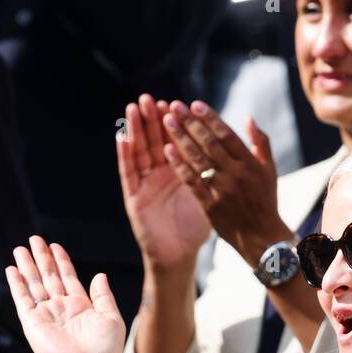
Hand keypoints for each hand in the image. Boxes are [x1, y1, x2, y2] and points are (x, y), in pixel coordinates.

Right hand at [6, 236, 125, 352]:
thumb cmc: (104, 351)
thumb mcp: (111, 318)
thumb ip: (103, 296)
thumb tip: (100, 275)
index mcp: (81, 307)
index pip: (68, 278)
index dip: (61, 261)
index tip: (55, 246)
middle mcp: (62, 309)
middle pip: (49, 277)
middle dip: (41, 258)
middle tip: (34, 239)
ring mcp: (46, 315)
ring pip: (34, 284)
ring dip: (27, 266)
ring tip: (20, 248)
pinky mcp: (32, 322)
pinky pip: (22, 299)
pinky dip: (17, 284)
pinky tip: (12, 269)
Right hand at [117, 95, 210, 269]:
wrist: (180, 255)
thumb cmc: (195, 228)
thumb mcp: (210, 195)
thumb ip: (216, 171)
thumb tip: (229, 147)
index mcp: (177, 172)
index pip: (175, 141)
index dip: (175, 123)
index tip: (177, 103)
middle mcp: (158, 175)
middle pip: (154, 141)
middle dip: (152, 119)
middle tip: (150, 98)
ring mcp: (144, 185)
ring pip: (138, 151)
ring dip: (135, 129)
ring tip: (133, 108)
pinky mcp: (133, 198)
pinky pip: (128, 173)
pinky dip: (124, 155)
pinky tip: (122, 137)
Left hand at [161, 101, 291, 267]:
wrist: (261, 237)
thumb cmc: (265, 200)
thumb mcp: (269, 170)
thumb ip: (261, 142)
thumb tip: (248, 117)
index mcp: (250, 163)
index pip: (227, 135)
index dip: (210, 118)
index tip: (195, 104)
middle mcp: (235, 174)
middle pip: (209, 143)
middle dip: (190, 123)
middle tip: (175, 107)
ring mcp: (221, 190)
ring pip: (197, 159)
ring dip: (180, 138)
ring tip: (167, 121)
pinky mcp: (209, 205)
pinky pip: (191, 181)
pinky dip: (179, 165)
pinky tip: (167, 150)